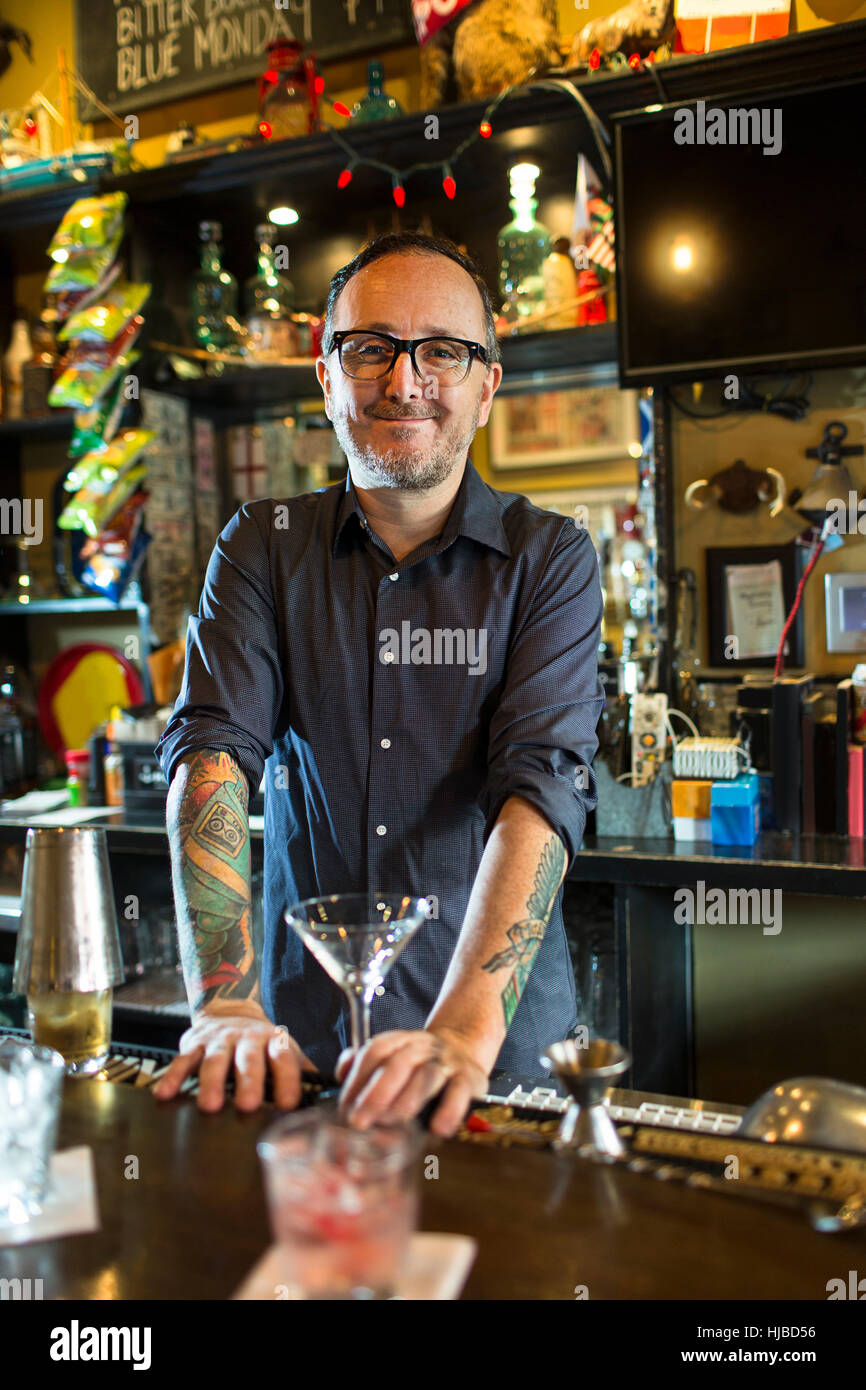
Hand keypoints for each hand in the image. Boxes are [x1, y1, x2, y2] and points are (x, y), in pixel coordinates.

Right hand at [152, 1001, 314, 1112]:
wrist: (228, 1009)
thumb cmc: (262, 1044)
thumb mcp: (285, 1050)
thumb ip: (303, 1072)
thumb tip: (335, 1097)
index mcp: (274, 1042)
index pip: (284, 1060)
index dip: (287, 1080)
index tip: (288, 1104)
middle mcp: (247, 1039)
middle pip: (249, 1061)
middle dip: (249, 1082)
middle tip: (247, 1105)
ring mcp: (220, 1041)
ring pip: (215, 1060)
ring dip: (211, 1083)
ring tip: (209, 1107)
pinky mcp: (194, 1043)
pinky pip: (182, 1060)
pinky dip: (174, 1077)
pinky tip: (165, 1095)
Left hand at [335, 1027, 488, 1136]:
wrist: (463, 1050)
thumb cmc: (418, 1064)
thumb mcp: (391, 1056)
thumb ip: (363, 1065)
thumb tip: (341, 1074)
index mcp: (400, 1040)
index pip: (375, 1052)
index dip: (358, 1078)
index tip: (345, 1106)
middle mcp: (422, 1047)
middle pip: (398, 1064)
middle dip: (376, 1094)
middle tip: (359, 1121)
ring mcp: (447, 1061)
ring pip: (427, 1075)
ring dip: (407, 1100)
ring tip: (392, 1123)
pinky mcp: (470, 1078)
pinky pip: (459, 1092)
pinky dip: (449, 1111)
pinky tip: (437, 1129)